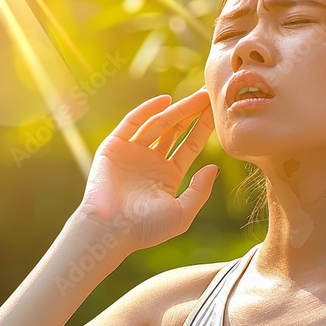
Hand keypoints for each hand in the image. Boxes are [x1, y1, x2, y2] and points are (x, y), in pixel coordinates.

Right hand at [77, 89, 218, 252]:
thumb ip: (199, 192)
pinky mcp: (114, 146)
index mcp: (168, 176)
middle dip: (192, 113)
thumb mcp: (181, 214)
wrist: (108, 230)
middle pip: (176, 130)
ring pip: (158, 124)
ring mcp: (132, 152)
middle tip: (209, 95)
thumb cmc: (144, 228)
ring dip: (177, 109)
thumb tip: (214, 167)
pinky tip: (165, 101)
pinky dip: (147, 110)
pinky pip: (132, 123)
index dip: (203, 128)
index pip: (190, 145)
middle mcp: (151, 161)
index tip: (217, 112)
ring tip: (196, 97)